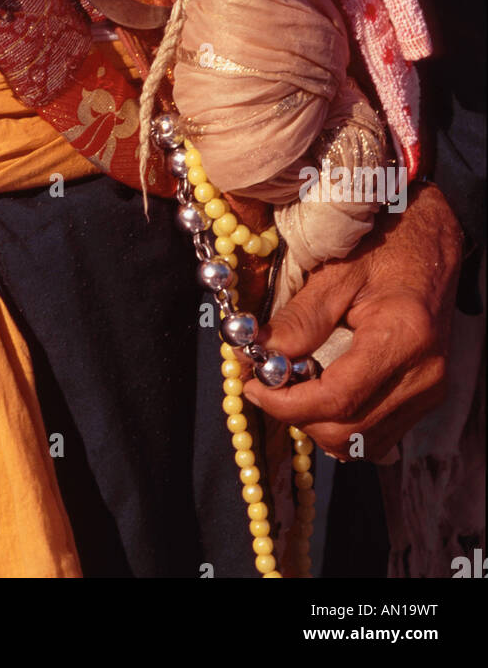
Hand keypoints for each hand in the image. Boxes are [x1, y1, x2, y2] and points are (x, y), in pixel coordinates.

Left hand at [242, 183, 463, 460]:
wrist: (434, 245)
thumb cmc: (385, 245)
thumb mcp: (337, 271)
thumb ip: (300, 317)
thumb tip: (260, 353)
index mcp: (403, 337)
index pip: (337, 399)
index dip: (287, 403)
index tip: (253, 385)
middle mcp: (423, 375)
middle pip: (347, 430)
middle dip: (297, 415)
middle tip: (265, 381)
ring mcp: (429, 391)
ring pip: (360, 441)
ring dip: (318, 422)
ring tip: (293, 384)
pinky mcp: (427, 397)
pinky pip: (376, 432)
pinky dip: (342, 421)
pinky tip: (324, 389)